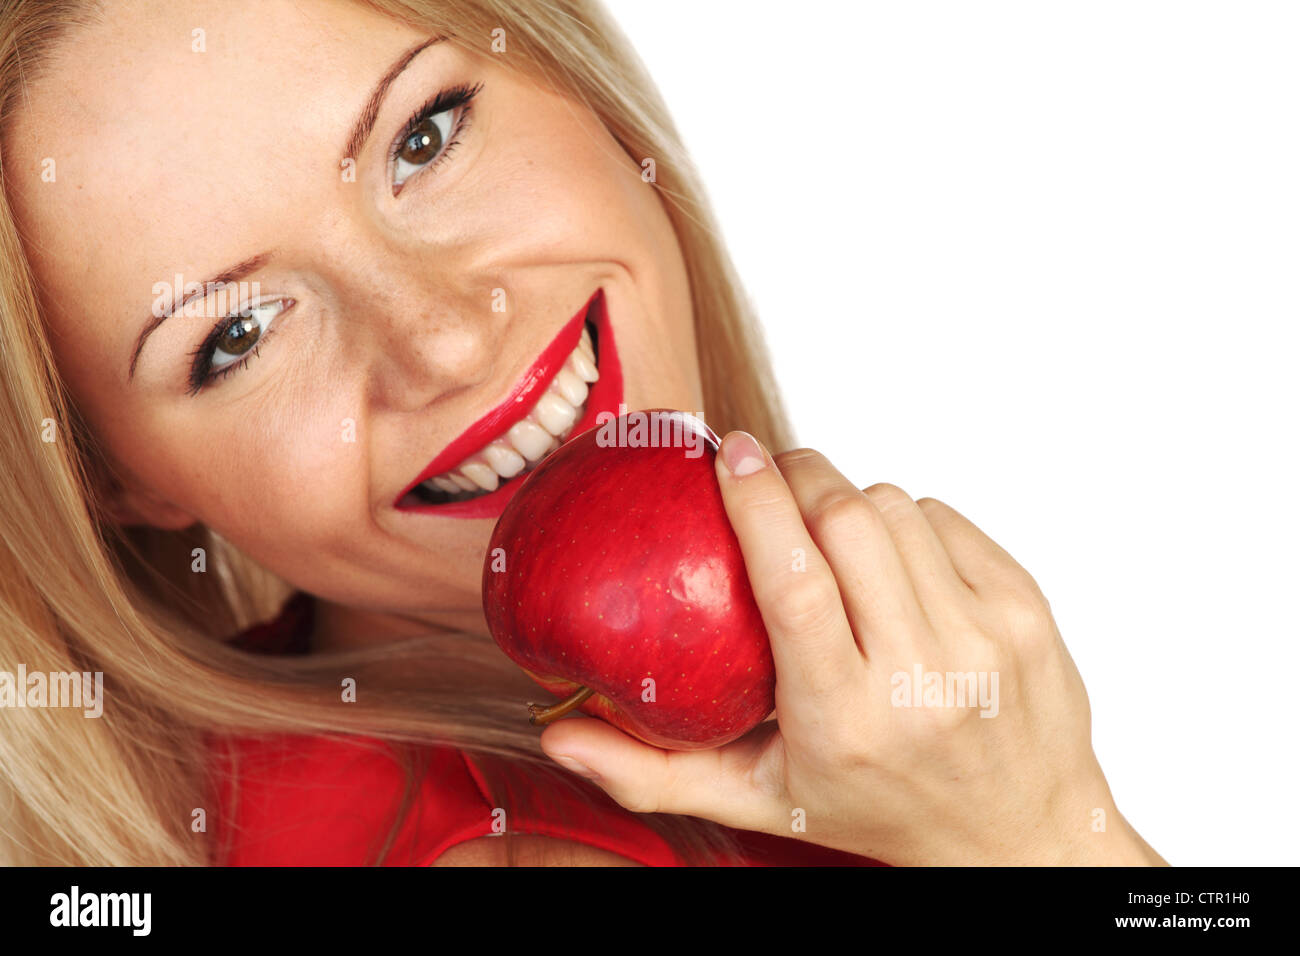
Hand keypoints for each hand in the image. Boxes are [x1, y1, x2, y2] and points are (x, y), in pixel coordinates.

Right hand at [539, 432, 1165, 864]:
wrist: (1020, 833)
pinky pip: (945, 517)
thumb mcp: (762, 803)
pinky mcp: (1027, 609)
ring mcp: (986, 636)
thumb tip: (559, 733)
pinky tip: (895, 565)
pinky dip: (907, 521)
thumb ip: (654, 770)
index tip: (730, 451)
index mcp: (845, 718)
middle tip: (772, 478)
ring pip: (896, 506)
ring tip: (834, 540)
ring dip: (851, 503)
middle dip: (800, 479)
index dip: (757, 501)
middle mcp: (924, 675)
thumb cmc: (880, 810)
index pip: (795, 582)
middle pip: (848, 521)